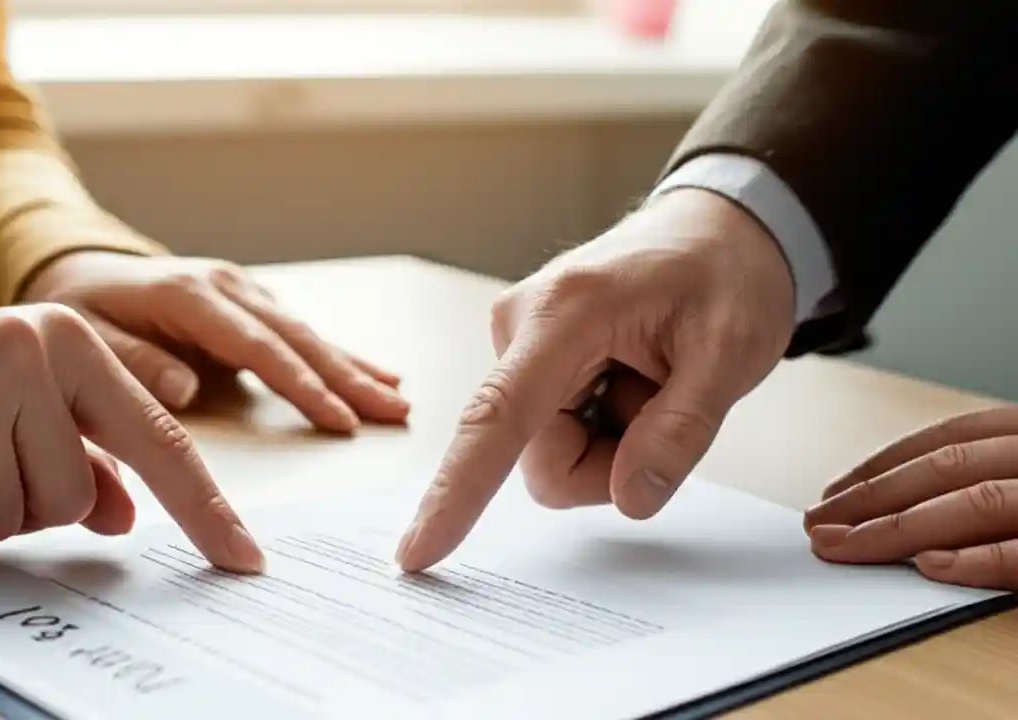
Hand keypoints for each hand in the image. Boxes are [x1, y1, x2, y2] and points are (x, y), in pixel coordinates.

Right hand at [0, 305, 262, 571]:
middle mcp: (28, 344)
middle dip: (9, 504)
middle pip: (70, 500)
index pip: (157, 440)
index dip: (204, 508)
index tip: (244, 559)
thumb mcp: (4, 416)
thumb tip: (125, 513)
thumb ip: (75, 456)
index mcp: (67, 338)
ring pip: (8, 520)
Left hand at [22, 253, 408, 432]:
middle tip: (392, 414)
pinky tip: (374, 374)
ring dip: (353, 368)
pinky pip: (299, 332)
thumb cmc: (80, 310)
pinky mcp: (250, 302)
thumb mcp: (85, 335)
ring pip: (307, 333)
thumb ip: (133, 360)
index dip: (302, 386)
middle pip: (297, 338)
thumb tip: (185, 390)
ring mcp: (242, 290)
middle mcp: (226, 287)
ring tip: (396, 401)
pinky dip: (339, 355)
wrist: (76, 268)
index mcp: (190, 297)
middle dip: (349, 379)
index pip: (258, 347)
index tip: (339, 419)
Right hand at [396, 189, 796, 570]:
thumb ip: (679, 431)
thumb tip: (629, 498)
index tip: (416, 552)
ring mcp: (517, 342)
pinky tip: (632, 378)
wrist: (716, 227)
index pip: (497, 416)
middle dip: (609, 459)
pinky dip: (603, 426)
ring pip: (548, 451)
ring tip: (652, 381)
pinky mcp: (525, 358)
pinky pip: (553, 431)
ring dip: (612, 441)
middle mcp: (519, 326)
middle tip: (666, 402)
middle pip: (540, 456)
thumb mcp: (731, 352)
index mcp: (565, 313)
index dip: (456, 492)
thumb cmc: (724, 272)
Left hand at [805, 407, 1017, 589]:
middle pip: (948, 469)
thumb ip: (985, 474)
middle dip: (873, 497)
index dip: (884, 465)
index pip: (950, 438)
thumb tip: (901, 501)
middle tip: (818, 526)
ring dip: (901, 527)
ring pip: (977, 504)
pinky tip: (928, 565)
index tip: (832, 492)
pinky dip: (978, 558)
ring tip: (844, 546)